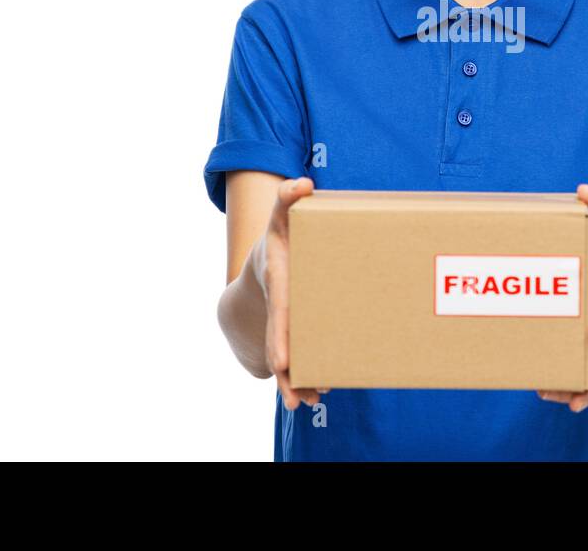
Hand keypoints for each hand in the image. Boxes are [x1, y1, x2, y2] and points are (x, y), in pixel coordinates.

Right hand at [251, 175, 329, 409]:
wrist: (268, 255)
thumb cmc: (284, 234)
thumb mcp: (282, 216)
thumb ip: (289, 197)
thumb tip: (303, 184)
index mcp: (278, 282)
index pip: (279, 313)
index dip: (280, 337)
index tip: (283, 362)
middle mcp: (278, 304)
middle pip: (280, 343)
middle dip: (288, 372)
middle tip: (297, 399)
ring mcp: (284, 319)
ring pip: (287, 354)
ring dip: (297, 380)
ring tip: (309, 403)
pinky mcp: (294, 327)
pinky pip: (298, 352)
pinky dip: (304, 372)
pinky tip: (319, 390)